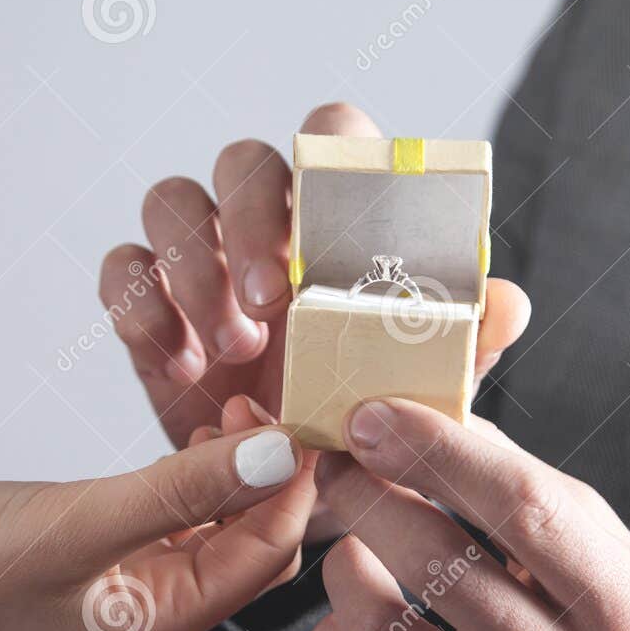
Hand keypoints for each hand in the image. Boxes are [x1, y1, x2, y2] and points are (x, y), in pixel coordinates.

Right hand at [0, 405, 314, 630]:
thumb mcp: (75, 521)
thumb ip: (181, 489)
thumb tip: (278, 454)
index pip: (261, 557)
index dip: (291, 486)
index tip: (302, 411)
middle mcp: (148, 615)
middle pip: (249, 544)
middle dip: (271, 477)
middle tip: (269, 397)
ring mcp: (121, 581)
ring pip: (214, 522)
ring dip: (234, 468)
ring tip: (235, 401)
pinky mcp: (95, 543)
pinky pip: (172, 508)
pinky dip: (193, 469)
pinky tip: (197, 429)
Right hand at [101, 101, 530, 538]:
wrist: (279, 491)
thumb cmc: (354, 421)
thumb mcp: (415, 394)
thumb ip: (460, 345)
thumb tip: (508, 303)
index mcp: (336, 221)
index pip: (331, 139)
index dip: (326, 163)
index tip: (334, 234)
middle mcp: (264, 223)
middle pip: (243, 160)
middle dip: (250, 223)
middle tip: (269, 307)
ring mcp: (197, 255)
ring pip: (170, 201)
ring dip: (195, 270)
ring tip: (230, 354)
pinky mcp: (145, 299)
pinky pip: (121, 267)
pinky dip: (142, 309)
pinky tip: (179, 366)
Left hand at [307, 398, 629, 630]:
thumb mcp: (611, 550)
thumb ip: (525, 487)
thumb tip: (432, 417)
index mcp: (617, 609)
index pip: (520, 508)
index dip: (434, 451)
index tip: (375, 415)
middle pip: (436, 564)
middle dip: (368, 497)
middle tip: (343, 467)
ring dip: (346, 570)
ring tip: (355, 550)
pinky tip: (349, 619)